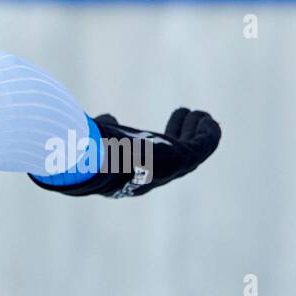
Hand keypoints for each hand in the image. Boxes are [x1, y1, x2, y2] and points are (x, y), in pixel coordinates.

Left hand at [31, 108, 221, 197]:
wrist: (95, 159)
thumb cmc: (87, 152)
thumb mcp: (93, 140)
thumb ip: (100, 130)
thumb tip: (105, 119)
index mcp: (126, 180)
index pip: (145, 165)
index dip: (154, 146)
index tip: (158, 131)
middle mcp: (148, 180)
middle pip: (172, 158)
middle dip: (180, 138)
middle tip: (185, 116)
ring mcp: (167, 172)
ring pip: (190, 152)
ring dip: (195, 134)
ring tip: (199, 115)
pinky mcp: (182, 160)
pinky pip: (203, 147)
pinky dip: (208, 134)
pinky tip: (207, 119)